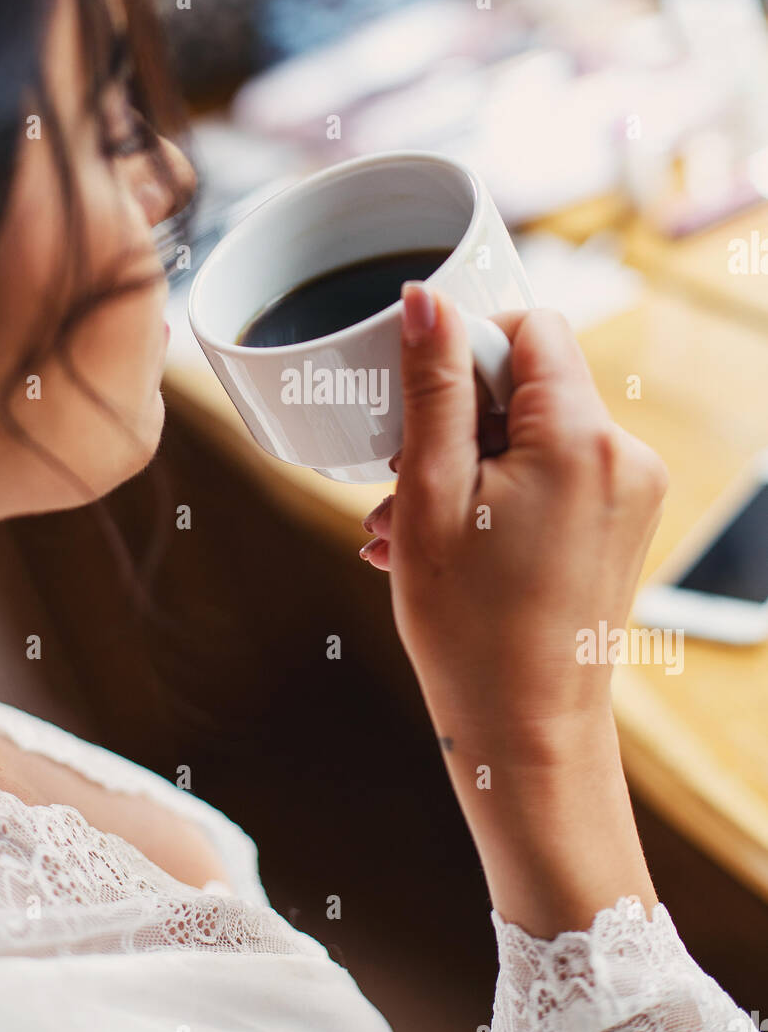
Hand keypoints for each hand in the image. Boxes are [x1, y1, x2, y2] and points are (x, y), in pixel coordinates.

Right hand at [361, 286, 668, 757]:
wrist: (525, 733)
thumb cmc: (470, 626)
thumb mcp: (430, 492)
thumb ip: (434, 384)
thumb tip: (427, 299)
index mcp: (582, 439)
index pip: (529, 329)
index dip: (465, 353)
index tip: (420, 409)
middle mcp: (626, 456)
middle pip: (530, 384)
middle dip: (456, 423)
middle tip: (398, 484)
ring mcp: (632, 492)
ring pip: (535, 433)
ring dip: (467, 465)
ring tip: (408, 529)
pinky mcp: (624, 522)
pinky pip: (555, 474)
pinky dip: (499, 493)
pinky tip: (450, 542)